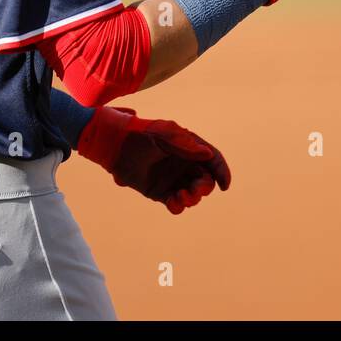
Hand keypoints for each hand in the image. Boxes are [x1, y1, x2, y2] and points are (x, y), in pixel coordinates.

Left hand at [79, 107, 230, 213]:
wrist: (115, 145)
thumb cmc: (141, 134)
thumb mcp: (165, 135)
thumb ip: (186, 145)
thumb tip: (208, 155)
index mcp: (189, 148)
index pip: (212, 160)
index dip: (221, 172)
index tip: (225, 185)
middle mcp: (184, 165)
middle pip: (205, 181)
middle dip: (204, 188)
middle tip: (193, 191)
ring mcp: (173, 180)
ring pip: (192, 195)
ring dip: (191, 198)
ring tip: (180, 197)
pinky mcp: (160, 193)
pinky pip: (175, 204)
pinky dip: (178, 206)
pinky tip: (173, 203)